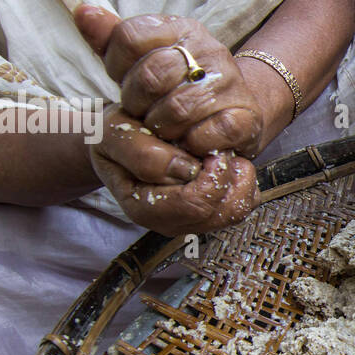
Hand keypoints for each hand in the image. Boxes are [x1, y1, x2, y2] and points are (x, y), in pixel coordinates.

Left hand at [74, 6, 277, 158]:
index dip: (117, 66)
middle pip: (152, 74)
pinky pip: (208, 134)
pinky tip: (187, 144)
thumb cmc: (179, 87)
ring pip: (178, 108)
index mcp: (180, 29)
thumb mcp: (143, 59)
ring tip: (162, 131)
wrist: (236, 111)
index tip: (125, 82)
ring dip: (162, 128)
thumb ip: (111, 39)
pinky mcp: (245, 118)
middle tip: (142, 113)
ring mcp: (230, 82)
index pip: (129, 37)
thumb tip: (82, 12)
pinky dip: (191, 145)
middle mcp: (208, 49)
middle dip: (137, 102)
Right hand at [90, 106, 258, 235]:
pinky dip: (242, 181)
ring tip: (220, 154)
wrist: (118, 139)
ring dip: (237, 178)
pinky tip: (225, 162)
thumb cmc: (113, 134)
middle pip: (223, 211)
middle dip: (227, 175)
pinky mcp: (211, 210)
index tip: (204, 146)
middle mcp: (171, 222)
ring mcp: (192, 219)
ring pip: (237, 209)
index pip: (195, 204)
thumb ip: (142, 153)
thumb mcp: (111, 133)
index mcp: (144, 209)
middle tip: (216, 149)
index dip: (210, 173)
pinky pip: (243, 202)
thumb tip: (185, 169)